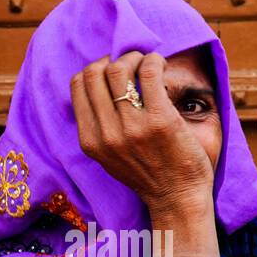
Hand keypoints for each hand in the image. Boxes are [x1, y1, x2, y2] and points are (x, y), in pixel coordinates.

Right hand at [72, 51, 213, 218]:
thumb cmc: (148, 175)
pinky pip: (149, 72)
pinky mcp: (160, 120)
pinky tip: (160, 66)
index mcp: (90, 141)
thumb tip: (98, 83)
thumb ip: (99, 127)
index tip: (112, 70)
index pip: (78, 86)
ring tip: (148, 64)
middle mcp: (107, 134)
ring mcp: (132, 127)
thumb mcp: (110, 157)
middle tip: (132, 64)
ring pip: (119, 68)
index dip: (95, 68)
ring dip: (134, 57)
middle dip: (113, 59)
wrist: (177, 199)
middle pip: (95, 72)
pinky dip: (154, 60)